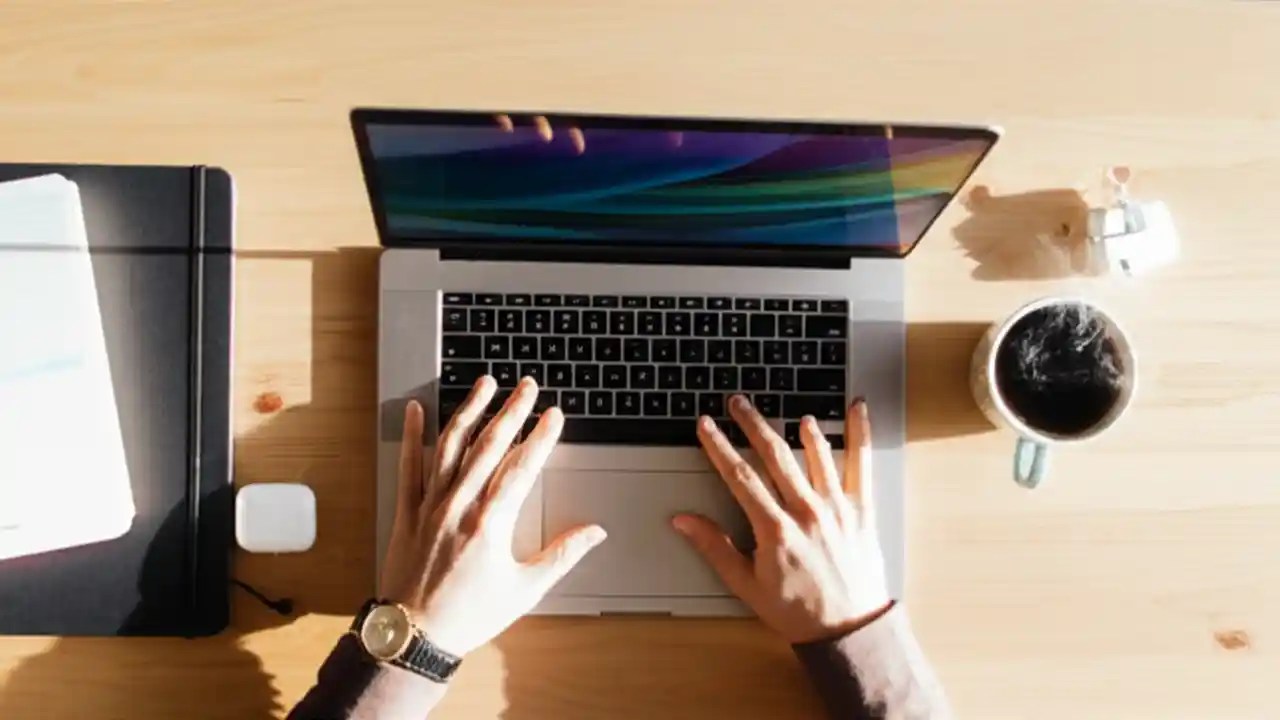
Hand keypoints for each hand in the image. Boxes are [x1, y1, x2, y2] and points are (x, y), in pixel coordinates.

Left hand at [379, 376, 606, 656]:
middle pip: (488, 446)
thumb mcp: (525, 590)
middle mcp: (458, 507)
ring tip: (484, 384)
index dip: (541, 437)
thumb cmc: (468, 616)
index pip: (521, 468)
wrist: (414, 636)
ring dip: (469, 411)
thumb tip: (594, 533)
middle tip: (527, 386)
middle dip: (511, 411)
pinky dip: (413, 435)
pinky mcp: (408, 511)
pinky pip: (410, 466)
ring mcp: (430, 506)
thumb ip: (561, 556)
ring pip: (450, 446)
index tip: (554, 415)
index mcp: (490, 524)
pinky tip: (420, 409)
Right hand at [674, 395, 890, 643]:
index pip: (740, 476)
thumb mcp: (746, 585)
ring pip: (815, 454)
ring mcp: (837, 508)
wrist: (849, 630)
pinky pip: (862, 463)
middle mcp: (806, 512)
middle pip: (774, 455)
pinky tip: (857, 408)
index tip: (707, 426)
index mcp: (775, 530)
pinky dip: (860, 433)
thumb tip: (683, 521)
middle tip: (738, 403)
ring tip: (785, 410)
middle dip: (752, 424)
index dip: (719, 447)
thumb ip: (714, 547)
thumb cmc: (798, 611)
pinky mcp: (862, 509)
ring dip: (799, 427)